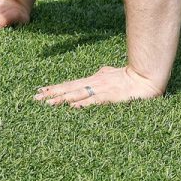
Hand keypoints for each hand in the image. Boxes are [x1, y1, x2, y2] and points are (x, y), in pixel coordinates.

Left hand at [34, 64, 165, 108]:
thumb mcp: (112, 74)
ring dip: (61, 100)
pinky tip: (71, 107)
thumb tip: (99, 72)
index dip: (55, 88)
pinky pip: (93, 102)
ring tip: (47, 104)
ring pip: (77, 95)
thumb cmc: (131, 78)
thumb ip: (103, 74)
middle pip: (68, 89)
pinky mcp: (110, 98)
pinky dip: (82, 104)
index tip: (41, 91)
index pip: (69, 84)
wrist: (146, 79)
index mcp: (93, 80)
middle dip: (51, 94)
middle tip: (35, 98)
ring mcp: (101, 90)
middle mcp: (93, 84)